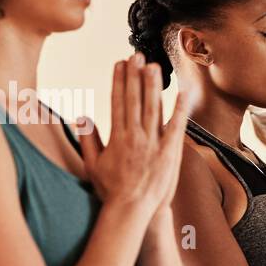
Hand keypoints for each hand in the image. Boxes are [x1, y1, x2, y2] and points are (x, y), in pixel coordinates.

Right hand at [78, 53, 194, 220]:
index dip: (119, 81)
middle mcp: (135, 135)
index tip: (119, 64)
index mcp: (117, 137)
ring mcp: (153, 143)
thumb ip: (88, 139)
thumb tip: (82, 117)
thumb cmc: (111, 190)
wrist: (131, 211)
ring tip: (153, 65)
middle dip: (135, 75)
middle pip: (134, 99)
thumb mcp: (93, 164)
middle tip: (136, 55)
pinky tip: (182, 91)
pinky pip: (176, 126)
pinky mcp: (169, 151)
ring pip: (153, 107)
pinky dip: (179, 108)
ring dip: (153, 85)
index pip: (117, 101)